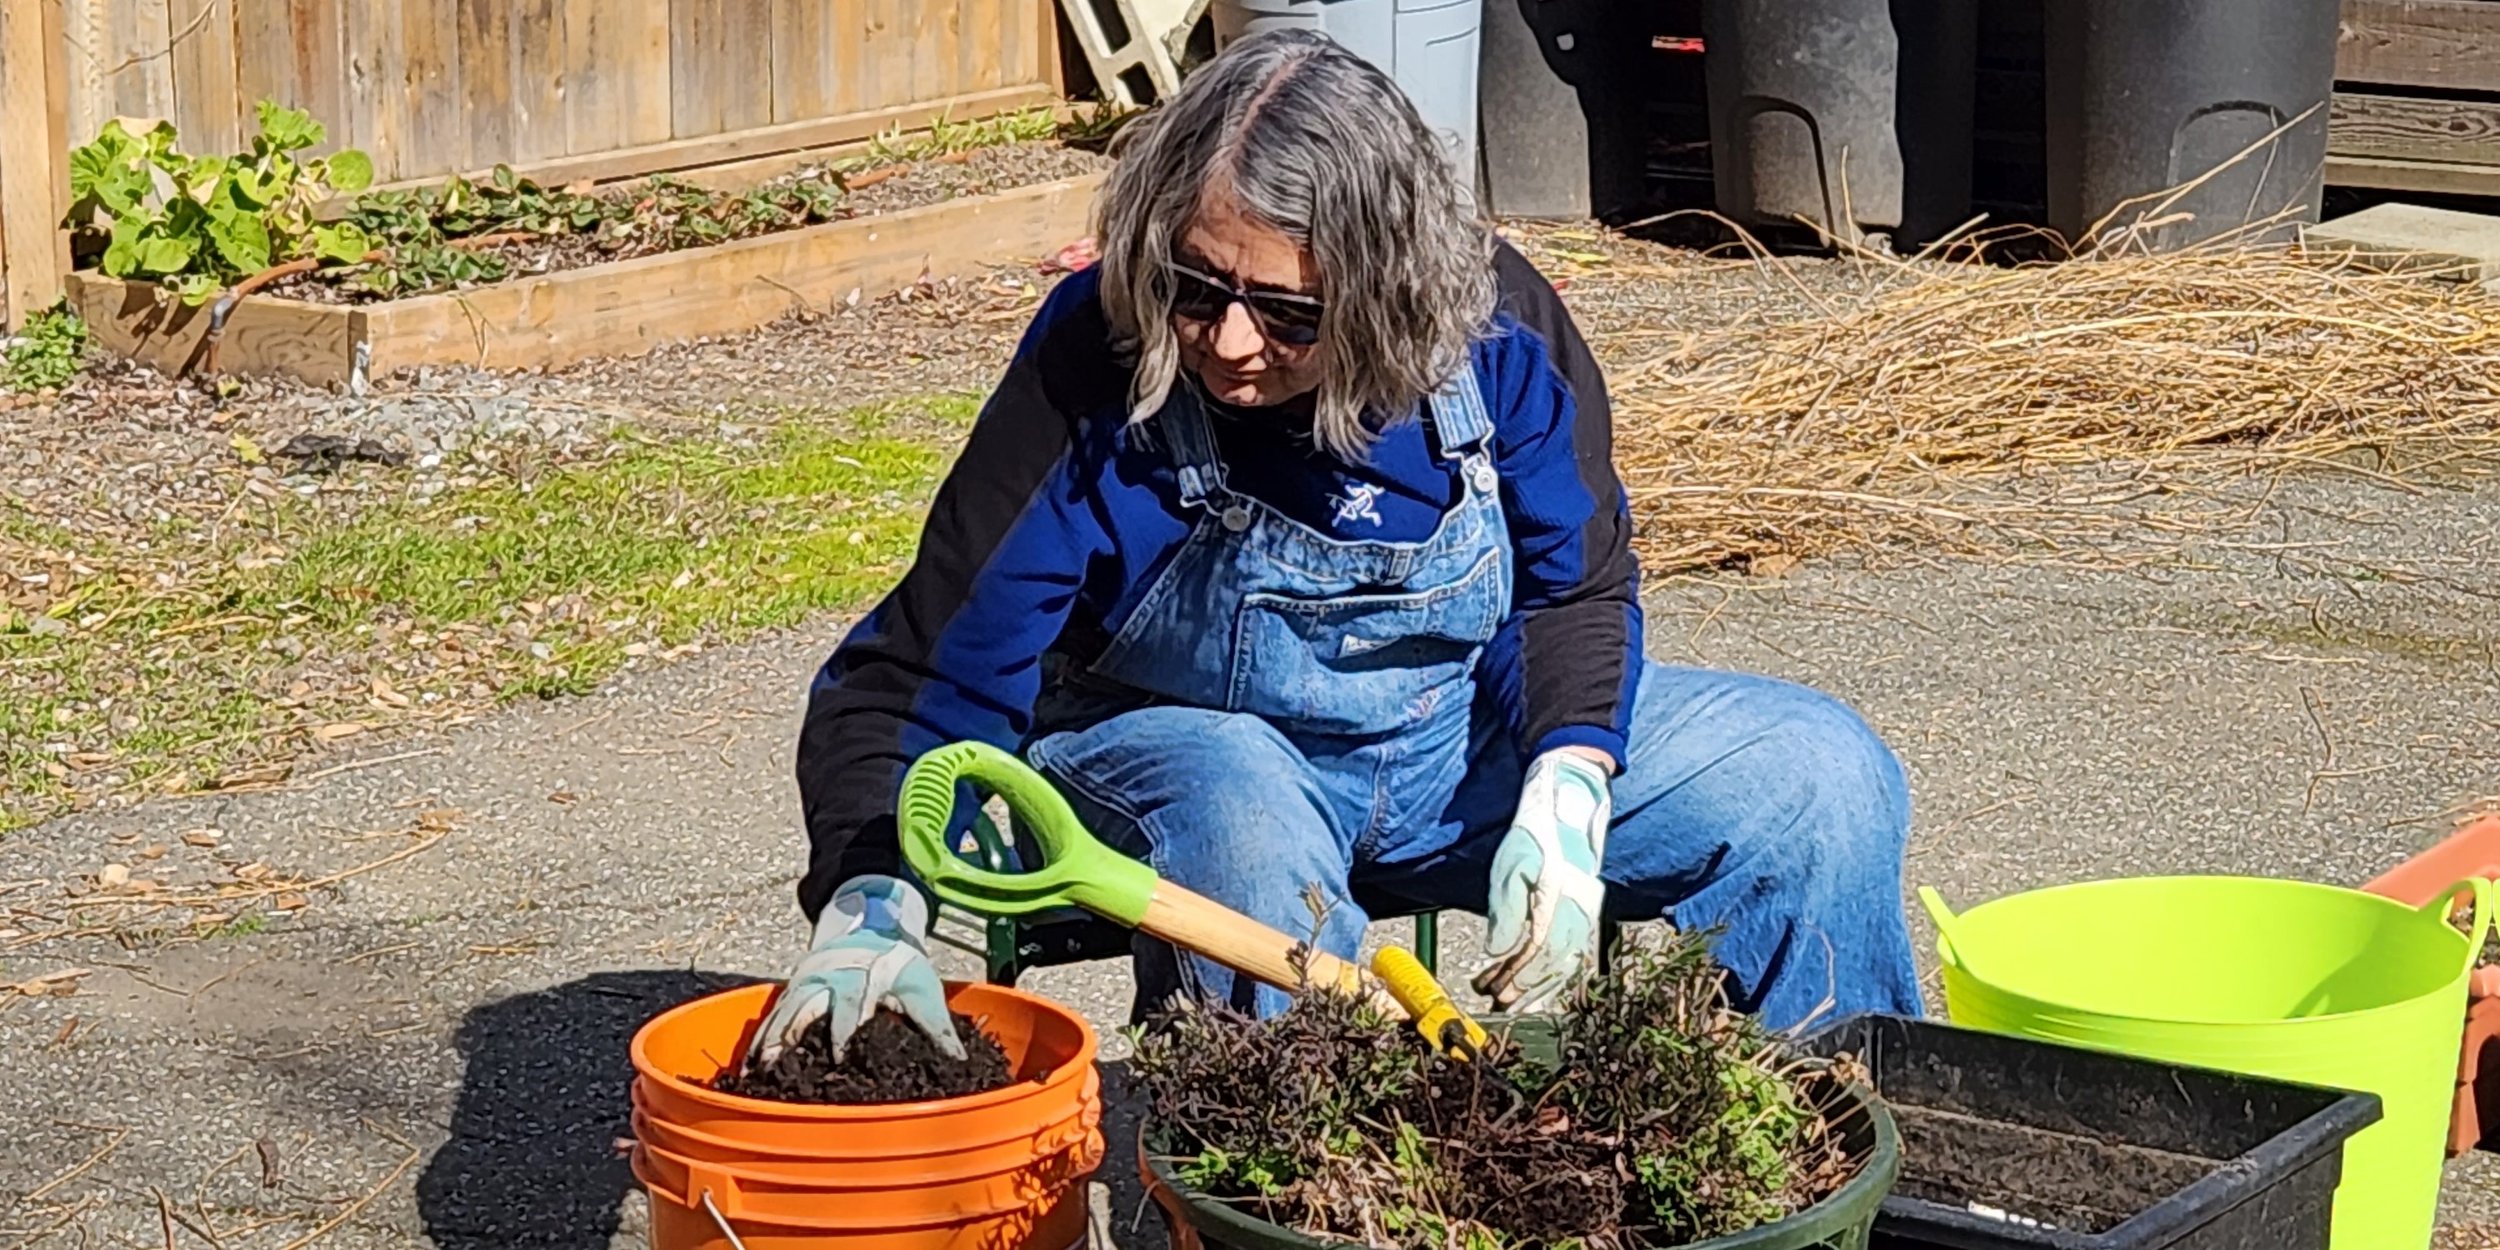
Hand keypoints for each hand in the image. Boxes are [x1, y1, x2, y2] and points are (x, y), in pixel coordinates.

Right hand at [747, 874, 966, 1066]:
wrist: (869, 923)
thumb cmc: (899, 962)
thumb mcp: (922, 988)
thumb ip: (937, 1027)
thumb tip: (960, 1064)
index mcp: (858, 980)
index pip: (850, 1008)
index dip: (845, 1031)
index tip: (840, 1056)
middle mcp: (825, 982)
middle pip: (802, 1010)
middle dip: (787, 1039)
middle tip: (774, 1069)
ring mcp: (805, 987)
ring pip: (780, 1016)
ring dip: (766, 1045)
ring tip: (752, 1076)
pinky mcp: (792, 994)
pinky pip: (770, 1019)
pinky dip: (759, 1042)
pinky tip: (748, 1070)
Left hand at [1473, 750, 1612, 1010]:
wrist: (1568, 810)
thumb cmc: (1535, 836)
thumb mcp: (1511, 866)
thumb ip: (1505, 912)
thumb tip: (1497, 952)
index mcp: (1559, 900)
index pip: (1539, 950)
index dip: (1519, 977)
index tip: (1497, 995)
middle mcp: (1578, 911)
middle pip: (1551, 962)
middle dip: (1525, 987)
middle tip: (1499, 1004)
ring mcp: (1585, 913)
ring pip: (1563, 961)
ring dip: (1538, 986)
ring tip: (1513, 1002)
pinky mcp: (1584, 913)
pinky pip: (1571, 952)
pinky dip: (1553, 972)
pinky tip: (1537, 984)